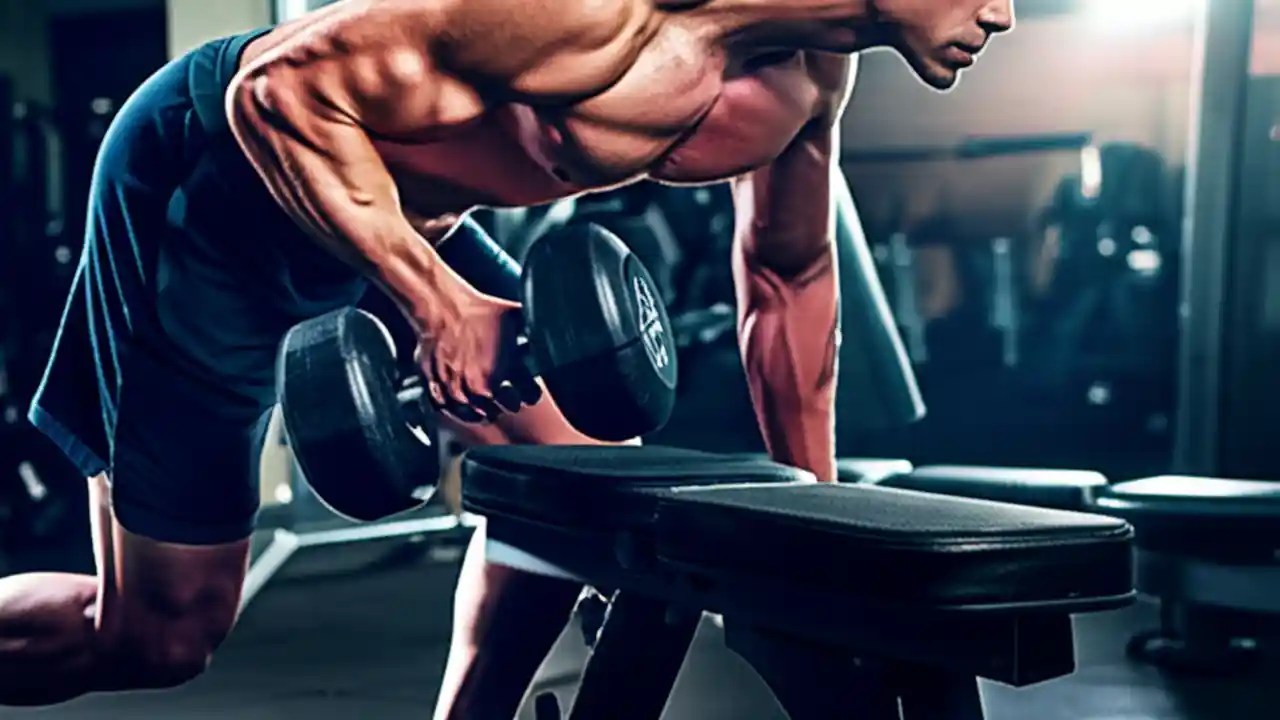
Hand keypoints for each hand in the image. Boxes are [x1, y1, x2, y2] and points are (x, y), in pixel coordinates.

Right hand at [417, 290, 541, 422]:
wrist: (441, 308)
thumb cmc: (478, 311)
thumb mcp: (515, 317)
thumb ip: (535, 331)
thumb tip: (554, 332)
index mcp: (502, 373)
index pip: (529, 397)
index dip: (531, 390)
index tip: (528, 385)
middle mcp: (480, 389)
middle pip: (506, 409)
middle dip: (510, 398)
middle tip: (507, 387)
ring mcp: (457, 394)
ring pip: (480, 416)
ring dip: (486, 406)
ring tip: (487, 393)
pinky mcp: (438, 393)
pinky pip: (453, 412)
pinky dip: (460, 407)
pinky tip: (465, 397)